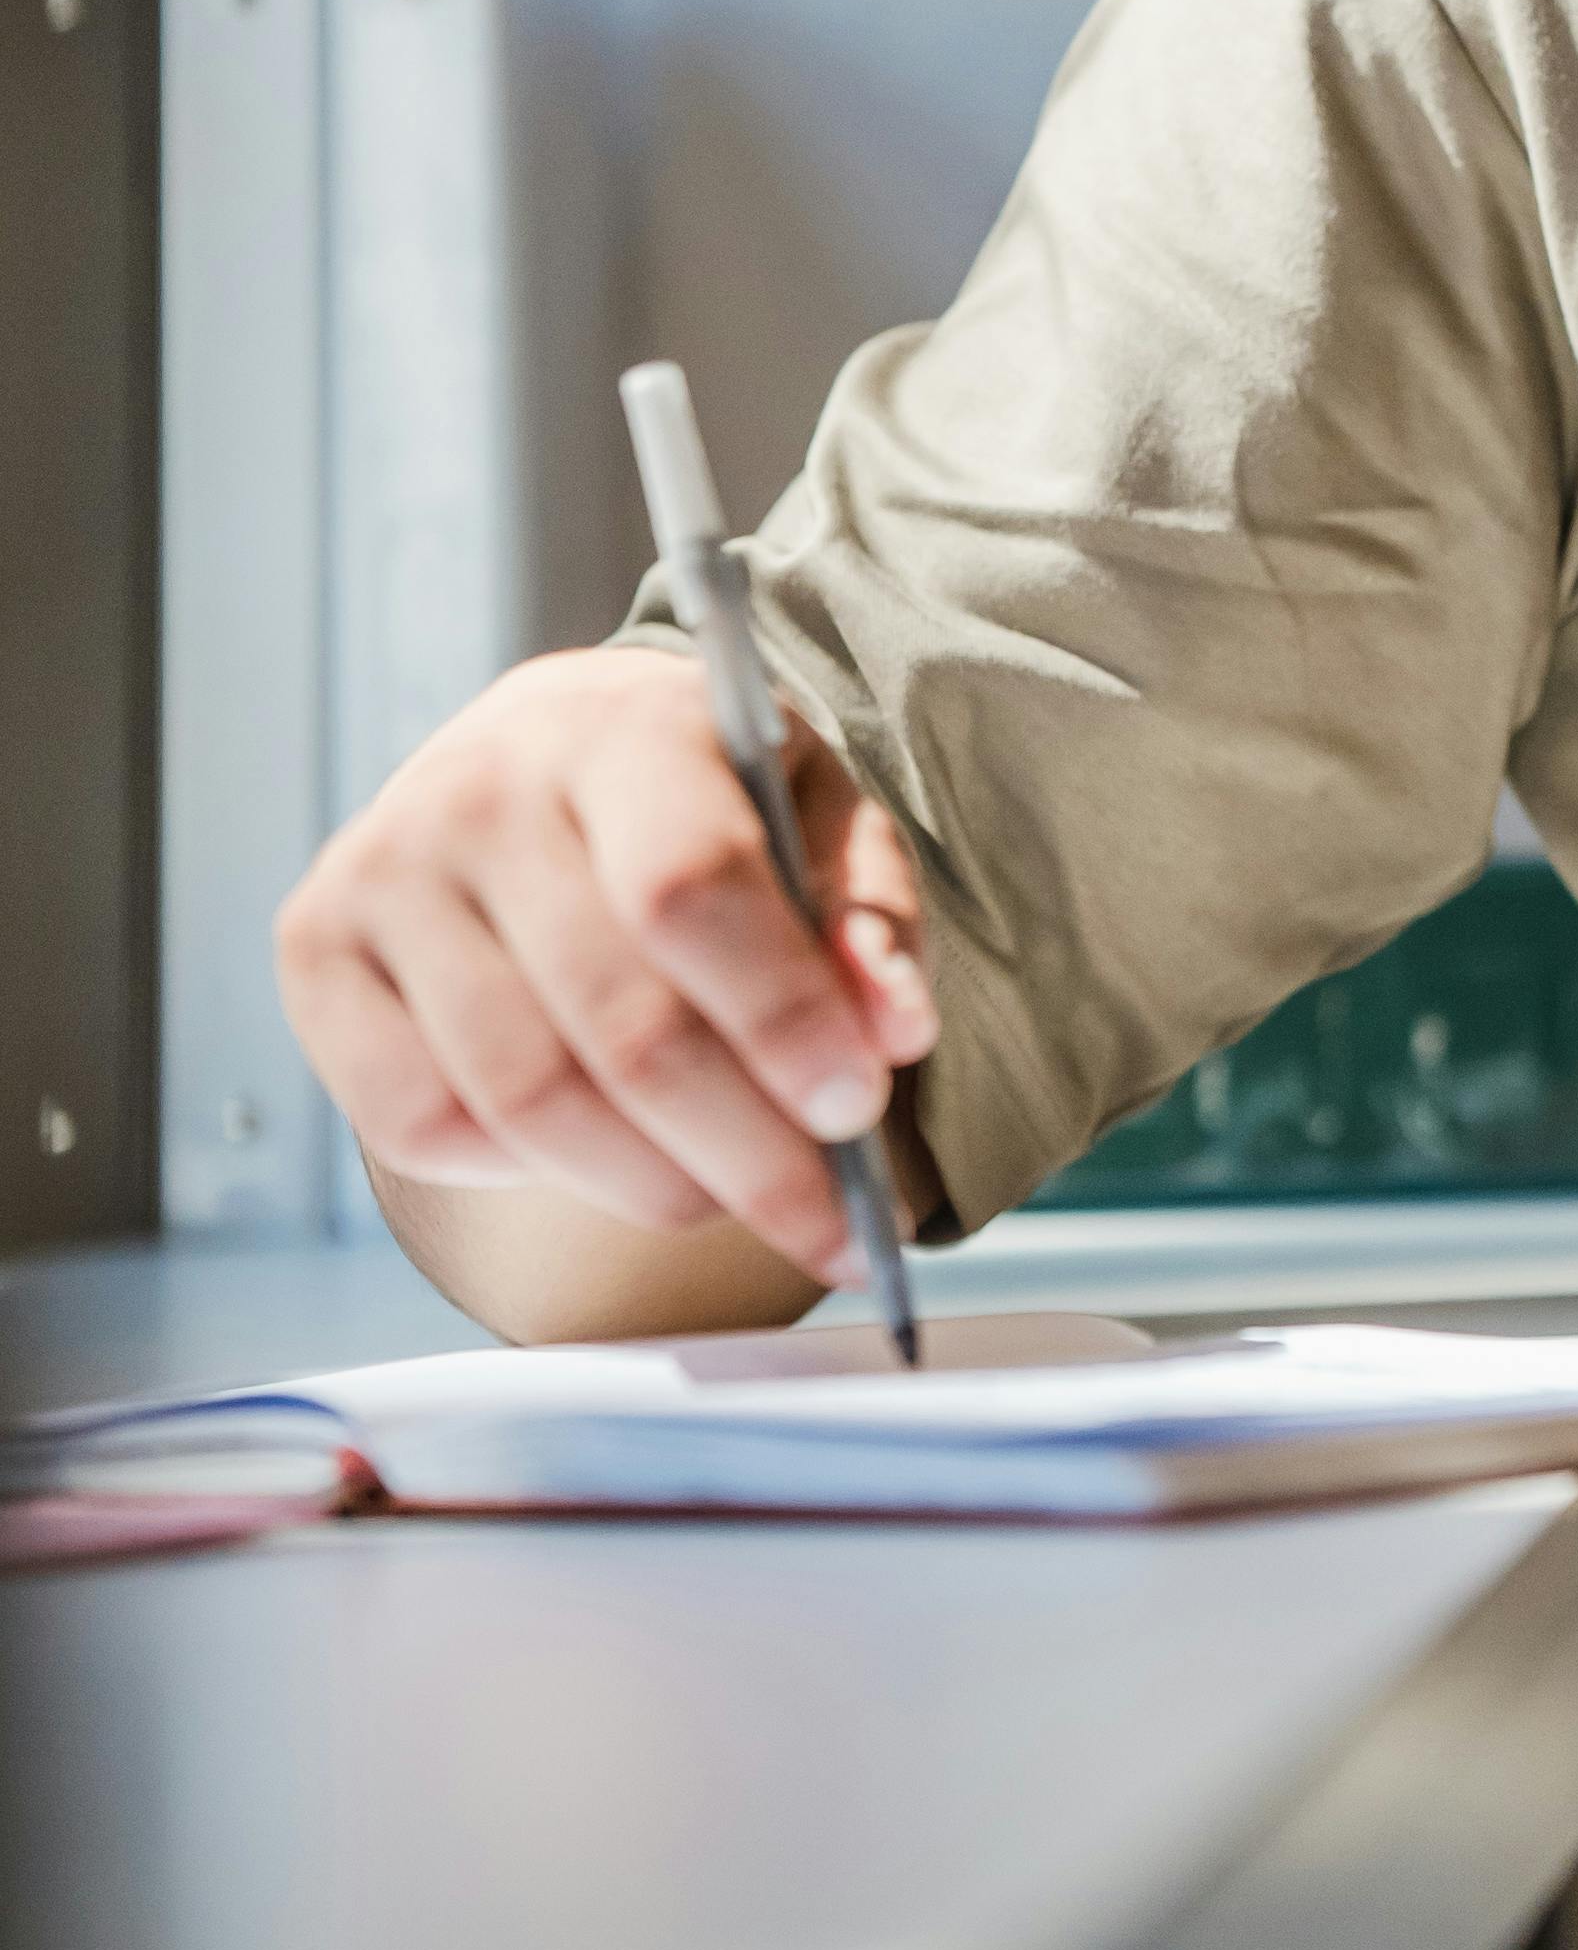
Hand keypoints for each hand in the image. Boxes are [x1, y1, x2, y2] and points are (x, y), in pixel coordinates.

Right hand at [277, 646, 937, 1290]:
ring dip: (652, 1185)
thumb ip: (870, 916)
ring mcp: (381, 868)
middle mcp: (480, 786)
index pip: (687, 890)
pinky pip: (418, 1127)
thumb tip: (891, 1031)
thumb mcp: (817, 817)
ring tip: (731, 1200)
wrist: (543, 759)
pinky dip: (526, 1174)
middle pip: (616, 1024)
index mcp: (620, 726)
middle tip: (828, 1224)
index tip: (857, 1112)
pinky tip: (600, 1151)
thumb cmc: (700, 803)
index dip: (779, 1019)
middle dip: (744, 1152)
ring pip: (523, 1100)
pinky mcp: (314, 948)